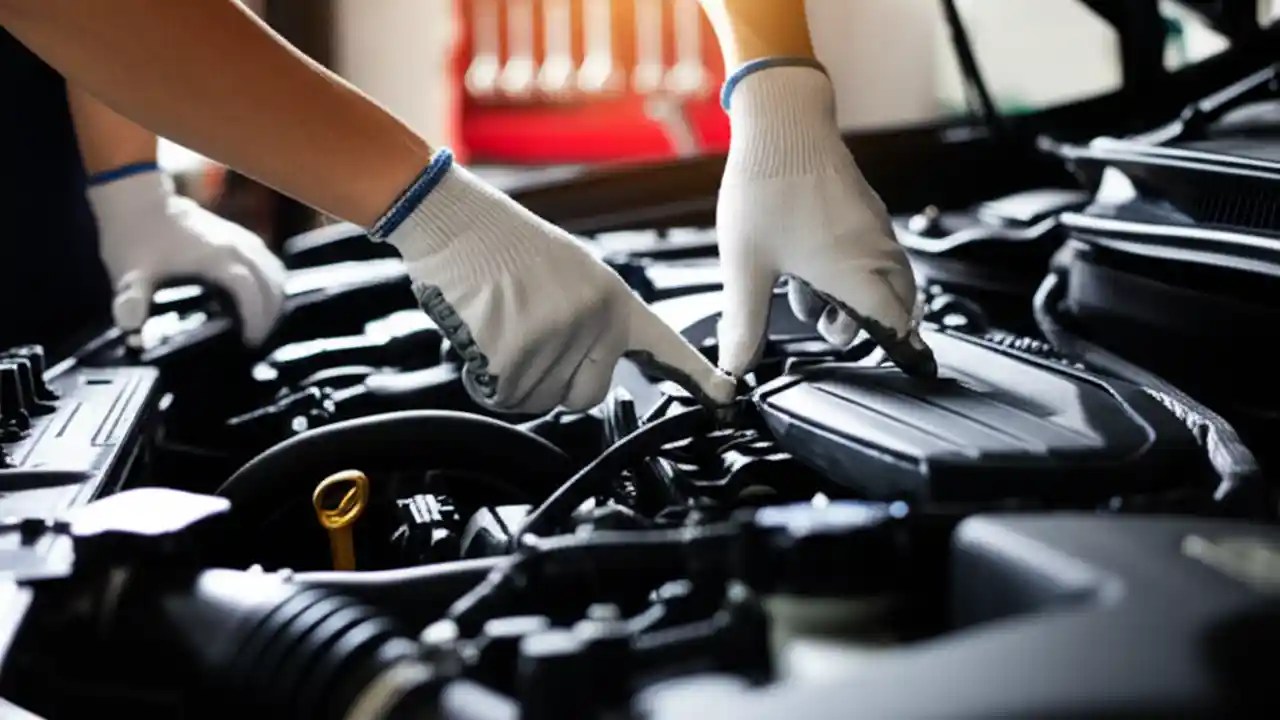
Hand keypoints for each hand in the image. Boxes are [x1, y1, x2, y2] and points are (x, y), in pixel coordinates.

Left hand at [87, 168, 285, 346]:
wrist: (135, 197)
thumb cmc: (133, 235)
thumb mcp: (129, 273)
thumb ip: (132, 303)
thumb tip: (132, 333)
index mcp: (218, 259)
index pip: (251, 293)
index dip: (255, 320)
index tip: (250, 342)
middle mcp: (237, 247)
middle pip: (270, 284)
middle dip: (269, 314)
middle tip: (257, 339)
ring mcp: (239, 237)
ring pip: (274, 270)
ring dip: (275, 297)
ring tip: (264, 321)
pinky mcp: (236, 233)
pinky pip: (267, 260)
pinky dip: (271, 280)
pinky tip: (261, 293)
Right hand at [376, 152, 735, 413]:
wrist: (455, 221)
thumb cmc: (500, 243)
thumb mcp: (568, 272)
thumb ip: (592, 318)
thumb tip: (589, 366)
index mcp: (611, 297)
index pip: (663, 344)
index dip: (696, 375)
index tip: (725, 397)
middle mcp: (593, 321)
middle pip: (587, 396)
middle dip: (556, 383)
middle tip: (528, 339)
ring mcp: (556, 341)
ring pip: (541, 401)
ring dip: (515, 379)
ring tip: (501, 327)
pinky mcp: (515, 358)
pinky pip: (504, 397)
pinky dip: (486, 379)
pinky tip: (481, 337)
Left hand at [715, 63, 935, 378]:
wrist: (782, 122)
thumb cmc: (767, 187)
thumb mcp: (745, 266)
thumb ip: (745, 322)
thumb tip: (735, 367)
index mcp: (855, 273)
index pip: (896, 327)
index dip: (904, 352)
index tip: (916, 369)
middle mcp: (875, 252)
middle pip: (896, 306)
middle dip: (867, 325)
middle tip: (831, 330)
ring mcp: (873, 229)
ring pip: (884, 279)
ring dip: (853, 297)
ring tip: (806, 296)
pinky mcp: (864, 210)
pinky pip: (872, 253)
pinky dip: (851, 270)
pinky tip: (806, 263)